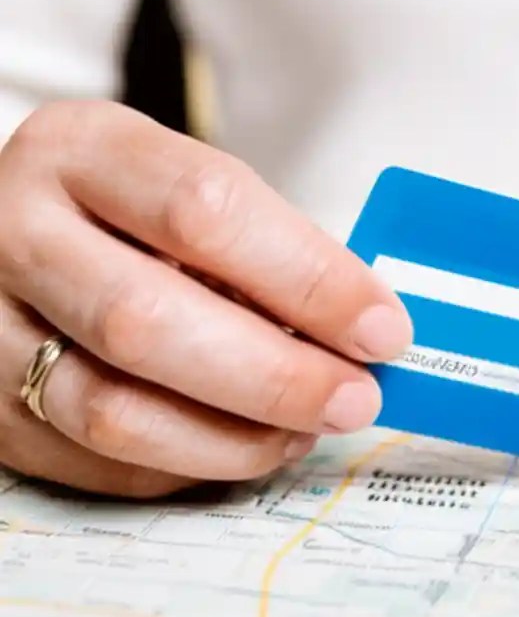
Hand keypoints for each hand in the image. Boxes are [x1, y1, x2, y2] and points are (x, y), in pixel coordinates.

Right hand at [0, 101, 411, 496]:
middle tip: (355, 399)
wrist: (10, 231)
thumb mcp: (182, 186)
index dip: (309, 279)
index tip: (383, 329)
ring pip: (111, 410)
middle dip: (276, 376)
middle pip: (148, 321)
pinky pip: (95, 462)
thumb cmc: (125, 211)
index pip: (206, 212)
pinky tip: (242, 446)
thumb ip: (263, 250)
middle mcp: (14, 230)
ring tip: (305, 430)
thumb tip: (364, 333)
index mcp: (81, 150)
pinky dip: (185, 466)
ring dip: (234, 438)